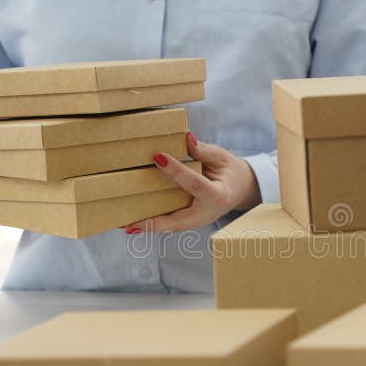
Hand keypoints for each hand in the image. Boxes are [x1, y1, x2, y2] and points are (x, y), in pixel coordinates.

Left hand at [123, 132, 260, 233]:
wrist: (241, 189)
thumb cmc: (230, 171)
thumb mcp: (221, 157)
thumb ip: (202, 150)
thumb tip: (185, 138)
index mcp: (218, 195)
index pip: (194, 183)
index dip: (177, 171)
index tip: (158, 157)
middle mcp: (207, 213)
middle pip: (178, 221)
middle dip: (153, 222)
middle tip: (129, 223)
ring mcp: (199, 221)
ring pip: (171, 227)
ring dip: (148, 227)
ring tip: (124, 225)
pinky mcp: (191, 222)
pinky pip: (171, 224)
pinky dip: (153, 224)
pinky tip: (133, 223)